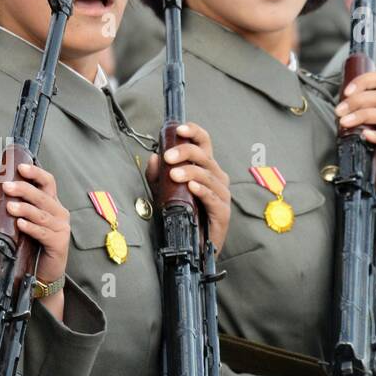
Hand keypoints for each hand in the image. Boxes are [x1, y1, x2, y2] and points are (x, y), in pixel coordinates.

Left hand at [0, 161, 69, 285]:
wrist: (43, 273)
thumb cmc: (32, 245)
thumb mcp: (16, 223)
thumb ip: (3, 208)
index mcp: (50, 203)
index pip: (47, 182)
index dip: (35, 173)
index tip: (20, 167)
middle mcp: (58, 212)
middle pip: (43, 195)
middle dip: (24, 189)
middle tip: (7, 186)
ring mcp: (61, 227)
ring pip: (42, 214)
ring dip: (25, 208)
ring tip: (10, 207)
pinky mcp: (59, 242)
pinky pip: (43, 232)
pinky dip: (31, 227)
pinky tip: (21, 224)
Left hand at [144, 122, 229, 252]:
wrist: (191, 246)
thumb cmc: (181, 215)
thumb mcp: (163, 192)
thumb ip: (157, 175)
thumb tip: (153, 157)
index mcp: (204, 168)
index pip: (204, 143)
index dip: (194, 132)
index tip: (179, 129)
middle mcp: (216, 177)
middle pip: (205, 156)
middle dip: (185, 152)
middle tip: (168, 157)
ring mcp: (221, 194)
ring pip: (208, 175)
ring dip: (190, 172)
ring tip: (174, 175)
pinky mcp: (222, 212)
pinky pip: (213, 197)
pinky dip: (202, 190)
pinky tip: (191, 187)